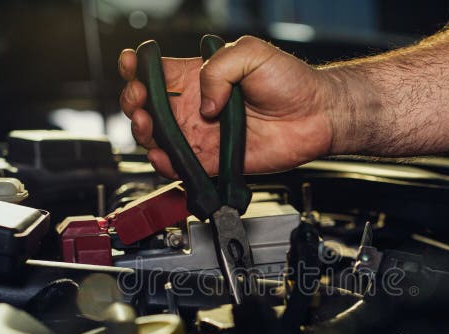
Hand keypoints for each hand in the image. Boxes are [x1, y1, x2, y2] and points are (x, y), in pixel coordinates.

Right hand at [119, 36, 334, 177]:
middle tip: (140, 102)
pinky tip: (162, 154)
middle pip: (149, 107)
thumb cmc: (291, 81)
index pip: (157, 73)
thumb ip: (219, 69)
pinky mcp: (213, 160)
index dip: (138, 70)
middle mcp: (197, 106)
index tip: (133, 69)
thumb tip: (202, 102)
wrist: (315, 115)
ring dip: (144, 133)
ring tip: (149, 126)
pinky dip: (165, 164)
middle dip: (134, 102)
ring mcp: (202, 134)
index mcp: (200, 77)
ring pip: (158, 138)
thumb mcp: (251, 53)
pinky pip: (181, 166)